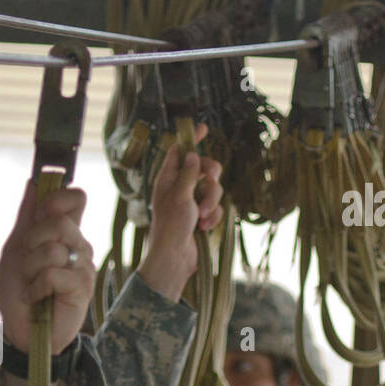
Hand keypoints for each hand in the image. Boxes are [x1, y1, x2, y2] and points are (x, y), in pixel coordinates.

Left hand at [0, 178, 95, 355]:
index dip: (57, 198)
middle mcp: (78, 245)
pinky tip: (36, 297)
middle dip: (31, 243)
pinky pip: (53, 274)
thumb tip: (33, 182)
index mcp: (64, 232)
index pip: (76, 197)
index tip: (39, 216)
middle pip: (59, 222)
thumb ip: (26, 217)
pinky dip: (35, 287)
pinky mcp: (83, 288)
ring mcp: (83, 266)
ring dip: (30, 269)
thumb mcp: (14, 249)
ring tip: (31, 284)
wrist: (20, 330)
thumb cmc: (18, 290)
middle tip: (27, 263)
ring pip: (53, 249)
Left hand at [136, 120, 223, 301]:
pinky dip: (212, 217)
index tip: (203, 128)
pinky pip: (217, 207)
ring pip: (214, 189)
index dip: (191, 141)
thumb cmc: (171, 226)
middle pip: (204, 168)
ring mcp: (193, 202)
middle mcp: (180, 188)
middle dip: (211, 176)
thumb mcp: (179, 196)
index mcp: (167, 179)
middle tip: (211, 179)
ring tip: (202, 216)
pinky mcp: (203, 216)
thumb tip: (192, 155)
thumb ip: (188, 174)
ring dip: (211, 202)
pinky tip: (203, 228)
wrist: (176, 258)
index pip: (179, 153)